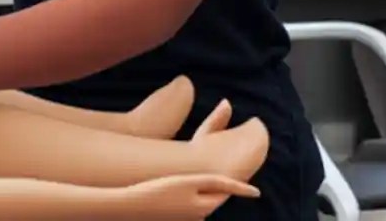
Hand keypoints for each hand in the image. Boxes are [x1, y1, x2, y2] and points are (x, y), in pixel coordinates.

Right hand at [123, 174, 258, 218]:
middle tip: (213, 171)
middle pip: (211, 198)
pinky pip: (182, 207)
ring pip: (196, 202)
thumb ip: (215, 183)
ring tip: (182, 179)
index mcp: (205, 206)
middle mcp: (198, 216)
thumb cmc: (158, 190)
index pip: (225, 193)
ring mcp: (184, 219)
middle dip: (212, 188)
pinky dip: (181, 199)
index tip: (256, 192)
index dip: (238, 188)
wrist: (129, 206)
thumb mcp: (189, 181)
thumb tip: (235, 191)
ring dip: (195, 193)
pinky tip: (166, 192)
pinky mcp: (171, 219)